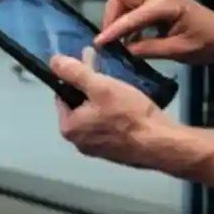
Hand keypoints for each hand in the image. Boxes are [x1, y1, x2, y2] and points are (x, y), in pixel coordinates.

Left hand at [50, 53, 172, 167]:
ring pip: (96, 117)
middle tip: (109, 74)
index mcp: (68, 127)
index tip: (92, 65)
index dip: (76, 77)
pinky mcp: (116, 152)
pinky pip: (109, 127)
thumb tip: (53, 61)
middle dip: (91, 88)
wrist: (160, 143)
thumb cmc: (128, 114)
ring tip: (121, 88)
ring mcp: (98, 149)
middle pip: (80, 107)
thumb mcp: (101, 86)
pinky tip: (130, 106)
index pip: (63, 95)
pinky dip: (115, 115)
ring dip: (104, 101)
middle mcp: (78, 142)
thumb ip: (75, 72)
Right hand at [96, 0, 213, 66]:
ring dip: (119, 19)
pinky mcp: (162, 4)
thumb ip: (148, 49)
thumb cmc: (207, 44)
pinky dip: (130, 21)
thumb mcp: (177, 51)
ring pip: (127, 0)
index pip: (130, 16)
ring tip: (118, 43)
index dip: (112, 31)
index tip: (98, 44)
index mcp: (165, 5)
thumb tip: (123, 51)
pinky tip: (132, 40)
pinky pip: (137, 7)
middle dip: (111, 17)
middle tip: (110, 41)